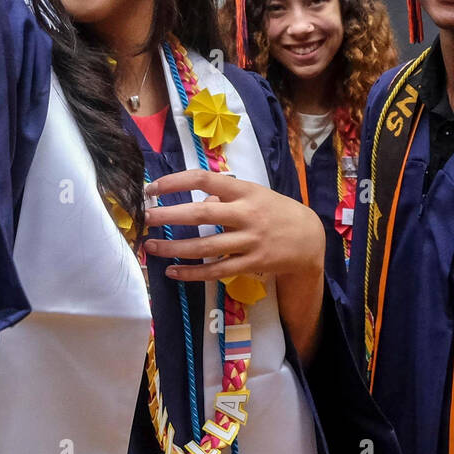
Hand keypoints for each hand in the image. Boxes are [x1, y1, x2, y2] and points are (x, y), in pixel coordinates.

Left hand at [142, 170, 324, 283]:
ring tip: (150, 246)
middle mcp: (246, 214)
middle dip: (169, 216)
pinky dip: (192, 273)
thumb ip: (225, 197)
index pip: (205, 180)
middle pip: (201, 215)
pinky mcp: (250, 264)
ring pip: (205, 247)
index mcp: (245, 191)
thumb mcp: (254, 194)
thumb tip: (195, 204)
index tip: (153, 188)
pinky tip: (172, 271)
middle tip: (145, 217)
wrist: (309, 238)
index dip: (177, 182)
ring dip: (174, 247)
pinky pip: (216, 271)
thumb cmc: (275, 210)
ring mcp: (249, 241)